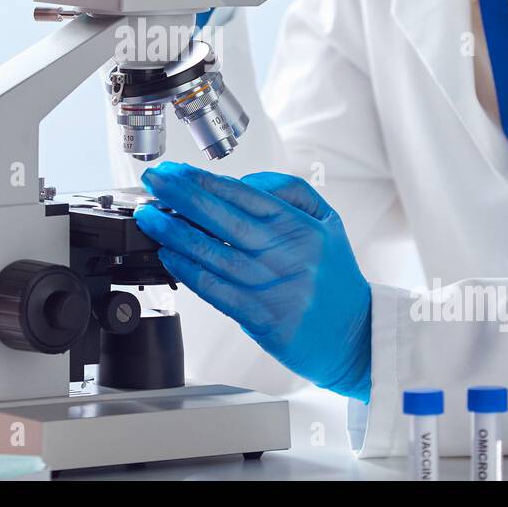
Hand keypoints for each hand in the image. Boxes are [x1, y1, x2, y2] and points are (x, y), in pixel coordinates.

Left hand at [133, 162, 371, 401]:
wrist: (357, 336)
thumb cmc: (336, 279)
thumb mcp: (328, 222)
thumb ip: (290, 192)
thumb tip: (245, 182)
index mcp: (301, 227)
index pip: (244, 195)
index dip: (204, 180)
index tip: (175, 170)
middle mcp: (286, 254)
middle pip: (224, 219)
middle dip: (182, 197)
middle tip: (153, 182)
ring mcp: (272, 286)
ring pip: (214, 254)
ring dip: (175, 233)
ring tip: (150, 217)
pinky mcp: (260, 316)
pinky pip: (216, 289)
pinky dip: (188, 270)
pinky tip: (168, 255)